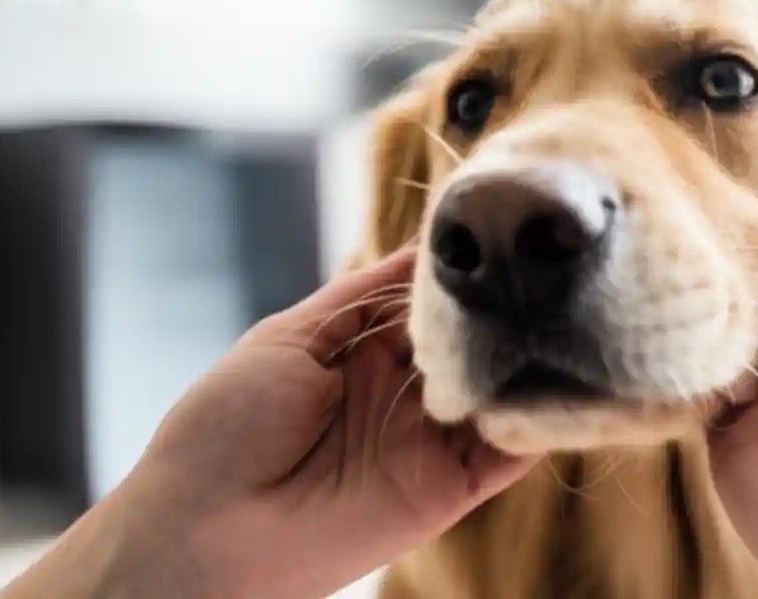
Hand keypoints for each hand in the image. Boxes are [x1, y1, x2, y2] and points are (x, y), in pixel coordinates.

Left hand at [1, 248, 537, 598]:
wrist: (200, 526)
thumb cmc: (225, 427)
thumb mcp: (291, 338)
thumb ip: (363, 295)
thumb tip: (427, 246)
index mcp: (369, 358)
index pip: (437, 309)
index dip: (466, 275)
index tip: (500, 232)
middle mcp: (408, 398)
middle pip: (477, 345)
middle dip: (505, 309)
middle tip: (537, 265)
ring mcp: (432, 443)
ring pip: (502, 394)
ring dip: (530, 358)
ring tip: (557, 309)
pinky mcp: (449, 489)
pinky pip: (508, 452)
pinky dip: (537, 418)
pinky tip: (554, 376)